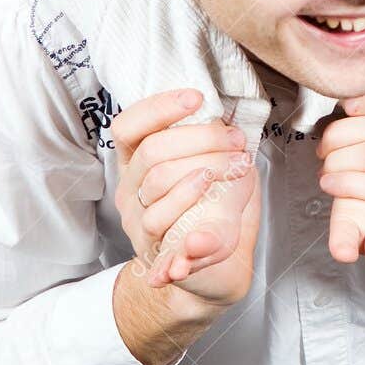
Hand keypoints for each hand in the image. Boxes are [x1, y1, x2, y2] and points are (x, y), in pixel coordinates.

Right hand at [112, 89, 259, 304]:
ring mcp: (138, 222)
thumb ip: (208, 141)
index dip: (158, 108)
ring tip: (235, 166)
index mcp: (136, 162)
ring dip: (204, 170)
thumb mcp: (211, 166)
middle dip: (200, 138)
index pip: (128, 127)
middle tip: (236, 140)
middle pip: (151, 152)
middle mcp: (130, 190)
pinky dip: (187, 221)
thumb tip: (220, 113)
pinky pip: (165, 234)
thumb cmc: (212, 209)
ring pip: (159, 186)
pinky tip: (204, 219)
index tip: (197, 98)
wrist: (214, 267)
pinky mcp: (155, 253)